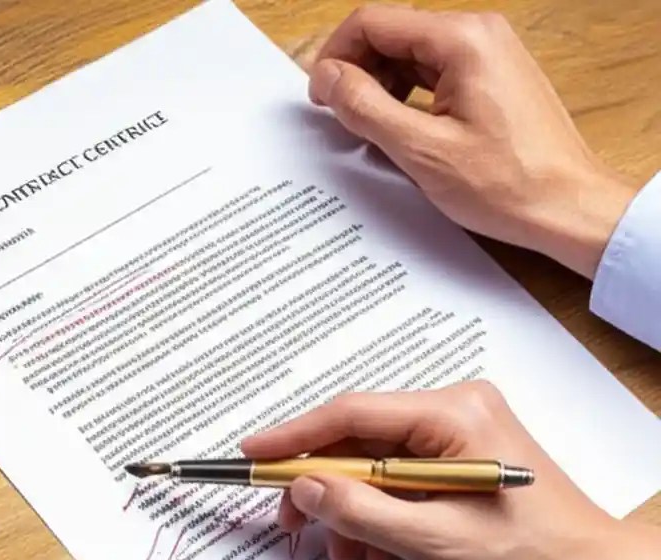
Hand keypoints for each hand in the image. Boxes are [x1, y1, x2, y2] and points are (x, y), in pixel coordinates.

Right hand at [240, 380, 660, 559]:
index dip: (295, 435)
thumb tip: (304, 487)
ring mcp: (459, 427)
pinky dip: (378, 504)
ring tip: (341, 546)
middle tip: (289, 517)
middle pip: (359, 435)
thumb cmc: (531, 553)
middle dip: (322, 482)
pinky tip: (372, 541)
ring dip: (350, 503)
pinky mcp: (459, 450)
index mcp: (453, 413)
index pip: (352, 413)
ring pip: (375, 457)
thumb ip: (359, 509)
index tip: (254, 451)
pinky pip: (399, 469)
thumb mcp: (432, 538)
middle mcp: (456, 406)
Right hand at [306, 5, 640, 277]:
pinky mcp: (493, 76)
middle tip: (339, 115)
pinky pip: (435, 70)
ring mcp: (490, 53)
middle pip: (392, 32)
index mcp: (463, 40)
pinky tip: (401, 128)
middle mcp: (479, 34)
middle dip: (357, 70)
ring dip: (381, 83)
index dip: (336, 56)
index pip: (373, 22)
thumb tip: (327, 77)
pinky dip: (407, 93)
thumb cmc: (508, 184)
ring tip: (370, 128)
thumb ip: (365, 106)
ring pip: (411, 53)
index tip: (320, 96)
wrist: (570, 208)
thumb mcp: (420, 149)